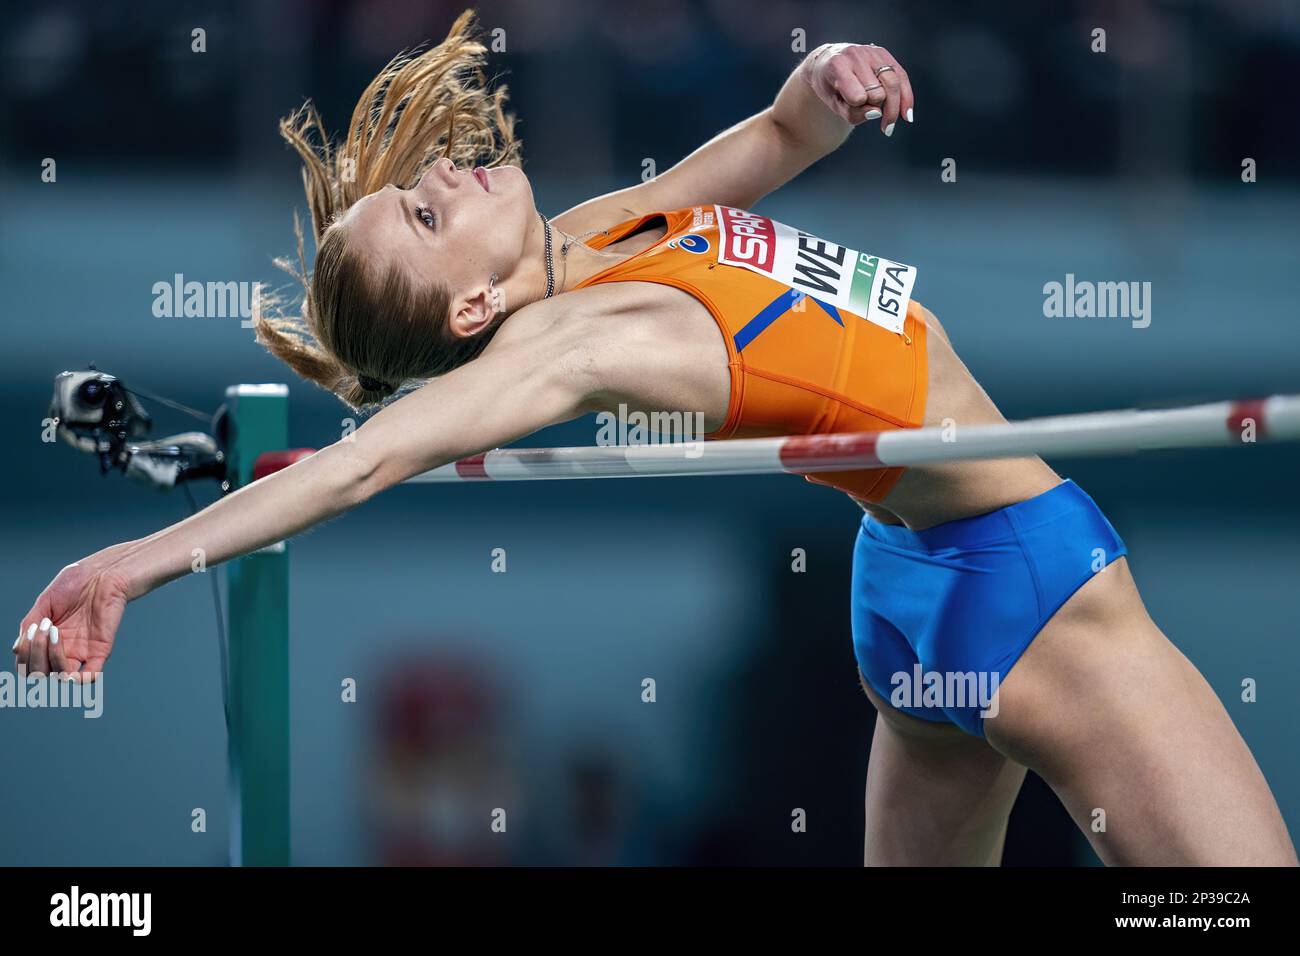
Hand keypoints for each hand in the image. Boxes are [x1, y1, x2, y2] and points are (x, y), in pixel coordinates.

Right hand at [14, 559, 130, 680]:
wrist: (102, 574)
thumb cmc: (73, 585)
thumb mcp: (43, 604)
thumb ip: (29, 626)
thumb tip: (16, 650)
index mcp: (47, 640)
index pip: (28, 664)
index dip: (24, 654)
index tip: (32, 628)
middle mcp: (62, 650)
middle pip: (41, 673)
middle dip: (35, 653)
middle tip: (45, 626)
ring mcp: (81, 651)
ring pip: (61, 676)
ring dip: (52, 659)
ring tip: (55, 631)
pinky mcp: (100, 650)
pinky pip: (91, 676)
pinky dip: (81, 680)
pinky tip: (72, 671)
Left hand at [805, 42, 913, 135]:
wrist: (829, 63)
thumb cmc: (831, 88)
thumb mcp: (834, 105)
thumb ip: (852, 113)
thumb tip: (877, 114)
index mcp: (838, 66)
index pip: (858, 96)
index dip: (857, 107)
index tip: (851, 106)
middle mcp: (856, 55)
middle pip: (879, 92)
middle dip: (874, 106)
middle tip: (866, 110)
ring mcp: (872, 52)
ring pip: (894, 84)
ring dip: (893, 108)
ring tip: (888, 127)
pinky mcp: (884, 54)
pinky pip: (902, 77)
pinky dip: (906, 98)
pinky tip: (906, 116)